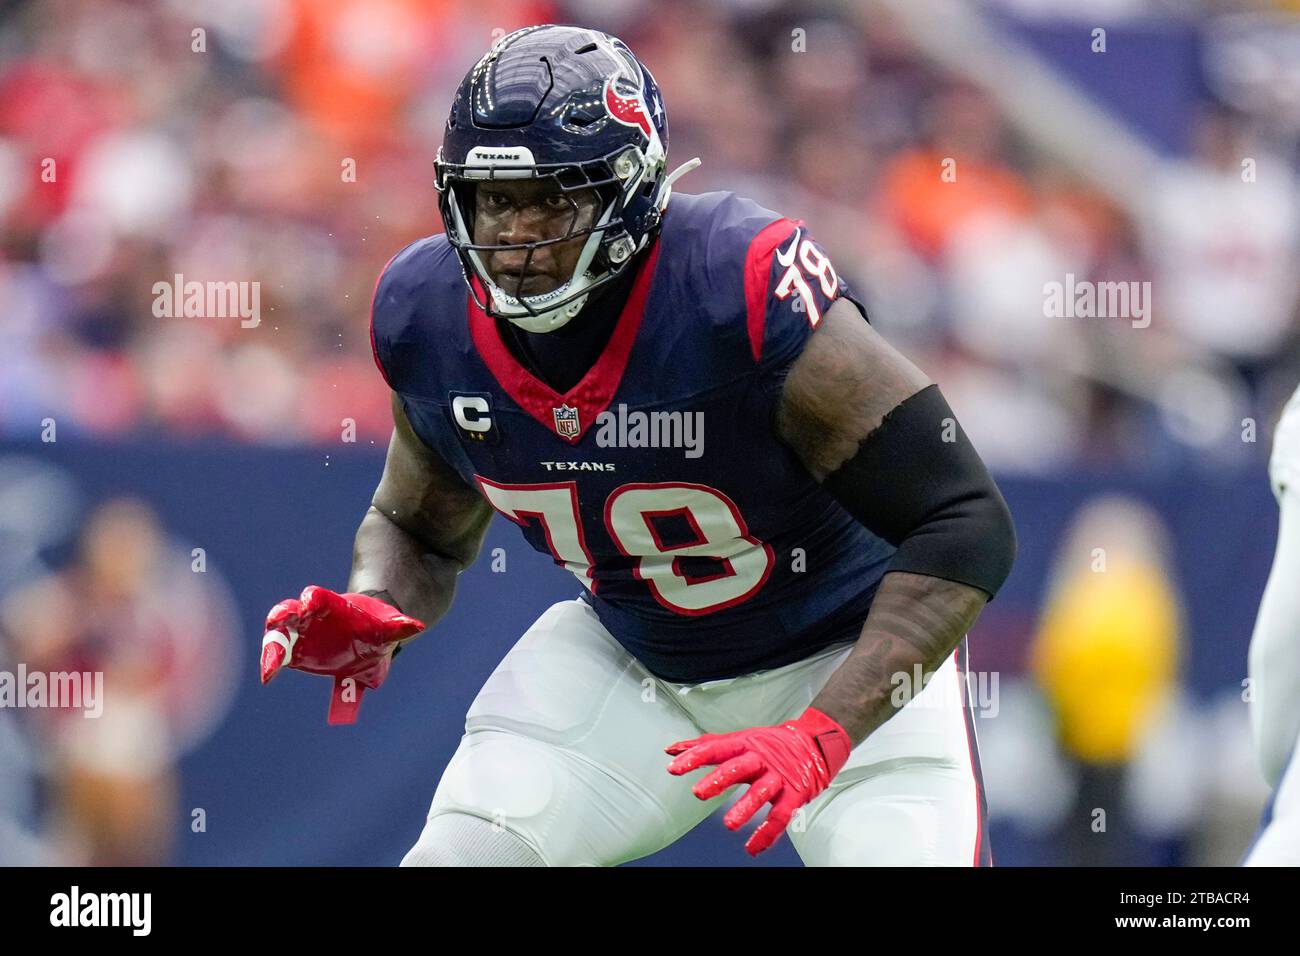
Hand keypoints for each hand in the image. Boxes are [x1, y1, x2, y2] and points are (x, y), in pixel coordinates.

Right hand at [260, 586, 423, 724]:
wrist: (365, 636)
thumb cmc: (375, 626)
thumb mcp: (389, 626)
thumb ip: (400, 626)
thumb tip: (416, 625)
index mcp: (331, 607)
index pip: (318, 598)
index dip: (314, 598)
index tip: (310, 601)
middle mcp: (310, 618)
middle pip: (289, 612)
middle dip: (281, 617)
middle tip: (278, 624)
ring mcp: (299, 636)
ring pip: (278, 636)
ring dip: (271, 649)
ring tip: (268, 668)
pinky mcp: (294, 654)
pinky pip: (279, 658)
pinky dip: (272, 666)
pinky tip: (268, 677)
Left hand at [665, 707, 852, 855]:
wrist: (814, 743)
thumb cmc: (770, 744)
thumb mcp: (739, 739)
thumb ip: (706, 746)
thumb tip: (671, 748)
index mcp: (745, 744)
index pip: (716, 748)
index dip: (694, 757)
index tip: (674, 767)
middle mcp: (761, 759)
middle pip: (739, 767)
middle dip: (719, 780)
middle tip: (698, 793)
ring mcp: (779, 777)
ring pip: (762, 792)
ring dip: (746, 808)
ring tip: (729, 825)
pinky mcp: (795, 794)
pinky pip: (781, 816)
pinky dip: (767, 834)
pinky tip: (752, 848)